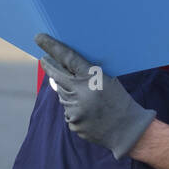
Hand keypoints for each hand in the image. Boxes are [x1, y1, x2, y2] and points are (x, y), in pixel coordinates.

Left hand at [35, 33, 155, 160]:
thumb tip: (57, 74)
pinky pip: (68, 111)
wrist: (128, 130)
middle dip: (49, 66)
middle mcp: (81, 93)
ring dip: (68, 91)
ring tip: (86, 97)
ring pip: (62, 95)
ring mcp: (76, 110)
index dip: (52, 47)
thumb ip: (84, 75)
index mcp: (93, 78)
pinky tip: (88, 112)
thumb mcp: (108, 81)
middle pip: (57, 75)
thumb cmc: (119, 101)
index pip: (68, 58)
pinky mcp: (74, 123)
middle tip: (43, 58)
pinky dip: (74, 109)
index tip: (39, 38)